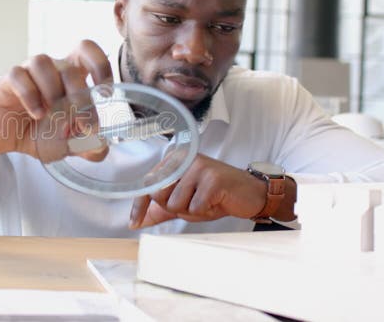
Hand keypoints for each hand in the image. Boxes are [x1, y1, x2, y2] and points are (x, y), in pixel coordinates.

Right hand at [0, 40, 113, 161]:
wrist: (5, 138)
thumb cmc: (39, 132)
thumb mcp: (69, 145)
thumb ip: (90, 147)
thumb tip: (101, 144)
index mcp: (71, 77)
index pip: (87, 52)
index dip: (100, 64)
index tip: (105, 91)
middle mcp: (51, 69)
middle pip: (70, 66)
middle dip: (80, 96)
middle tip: (82, 123)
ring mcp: (29, 72)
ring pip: (43, 62)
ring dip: (52, 90)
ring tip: (50, 115)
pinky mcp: (7, 81)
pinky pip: (19, 76)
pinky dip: (30, 95)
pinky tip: (36, 113)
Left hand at [129, 154, 266, 228]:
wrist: (250, 194)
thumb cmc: (215, 196)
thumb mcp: (184, 202)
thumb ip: (160, 209)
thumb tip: (136, 221)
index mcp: (174, 161)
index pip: (148, 184)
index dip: (139, 206)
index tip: (133, 223)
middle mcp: (183, 159)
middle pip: (159, 196)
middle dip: (174, 208)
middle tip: (194, 202)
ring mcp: (198, 167)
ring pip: (176, 204)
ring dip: (191, 211)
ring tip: (207, 201)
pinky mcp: (212, 179)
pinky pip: (195, 208)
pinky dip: (205, 212)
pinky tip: (216, 203)